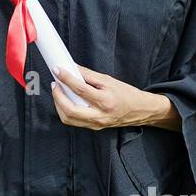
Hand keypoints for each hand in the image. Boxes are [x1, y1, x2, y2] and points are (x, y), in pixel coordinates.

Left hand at [50, 64, 180, 130]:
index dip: (66, 79)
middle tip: (55, 84)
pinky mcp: (93, 127)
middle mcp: (99, 115)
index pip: (80, 90)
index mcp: (105, 101)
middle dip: (57, 97)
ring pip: (69, 118)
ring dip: (59, 104)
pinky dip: (65, 110)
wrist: (140, 110)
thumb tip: (72, 68)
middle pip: (70, 110)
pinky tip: (65, 101)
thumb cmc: (126, 94)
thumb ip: (88, 75)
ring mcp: (96, 124)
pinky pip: (74, 121)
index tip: (57, 70)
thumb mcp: (109, 80)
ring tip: (58, 91)